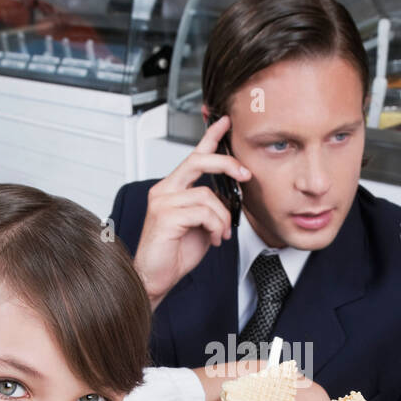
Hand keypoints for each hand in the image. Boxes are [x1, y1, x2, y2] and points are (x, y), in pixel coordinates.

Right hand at [135, 114, 251, 305]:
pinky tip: (215, 238)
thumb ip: (210, 207)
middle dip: (226, 164)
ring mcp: (162, 201)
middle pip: (198, 161)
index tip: (225, 122)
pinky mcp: (165, 216)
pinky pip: (203, 212)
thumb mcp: (201, 225)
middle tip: (246, 174)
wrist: (155, 277)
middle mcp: (164, 190)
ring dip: (223, 217)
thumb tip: (229, 199)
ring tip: (222, 234)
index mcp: (172, 188)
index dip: (210, 137)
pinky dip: (216, 226)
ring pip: (206, 195)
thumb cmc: (174, 253)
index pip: (193, 156)